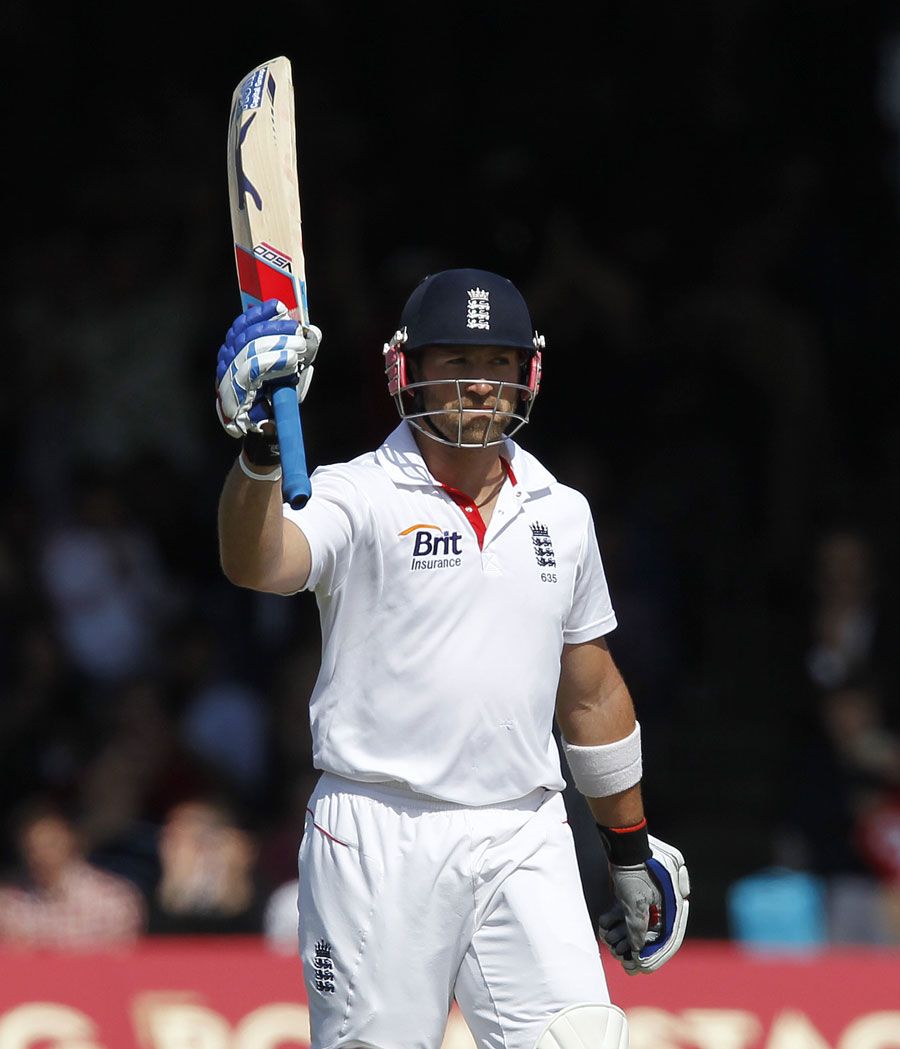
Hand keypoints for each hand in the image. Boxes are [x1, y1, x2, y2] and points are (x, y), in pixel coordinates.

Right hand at [215, 298, 320, 437]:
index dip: (259, 314)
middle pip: (245, 335)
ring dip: (277, 344)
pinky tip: (291, 361)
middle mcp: (225, 362)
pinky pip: (252, 371)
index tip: (280, 306)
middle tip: (298, 330)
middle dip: (274, 329)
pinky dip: (273, 362)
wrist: (269, 433)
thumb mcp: (291, 369)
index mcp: (234, 352)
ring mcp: (227, 378)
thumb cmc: (277, 398)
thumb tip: (313, 331)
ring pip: (248, 350)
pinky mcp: (234, 394)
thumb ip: (299, 350)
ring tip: (300, 348)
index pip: (241, 326)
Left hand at [598, 835, 689, 973]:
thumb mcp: (635, 901)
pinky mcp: (636, 886)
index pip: (669, 938)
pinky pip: (630, 908)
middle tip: (623, 961)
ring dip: (624, 933)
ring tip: (610, 943)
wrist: (622, 836)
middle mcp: (667, 898)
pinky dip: (618, 917)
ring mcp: (652, 891)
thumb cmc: (633, 866)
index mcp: (675, 902)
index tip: (641, 968)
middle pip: (654, 931)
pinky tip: (605, 924)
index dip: (655, 956)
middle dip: (636, 947)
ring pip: (639, 920)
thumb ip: (638, 927)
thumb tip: (638, 951)